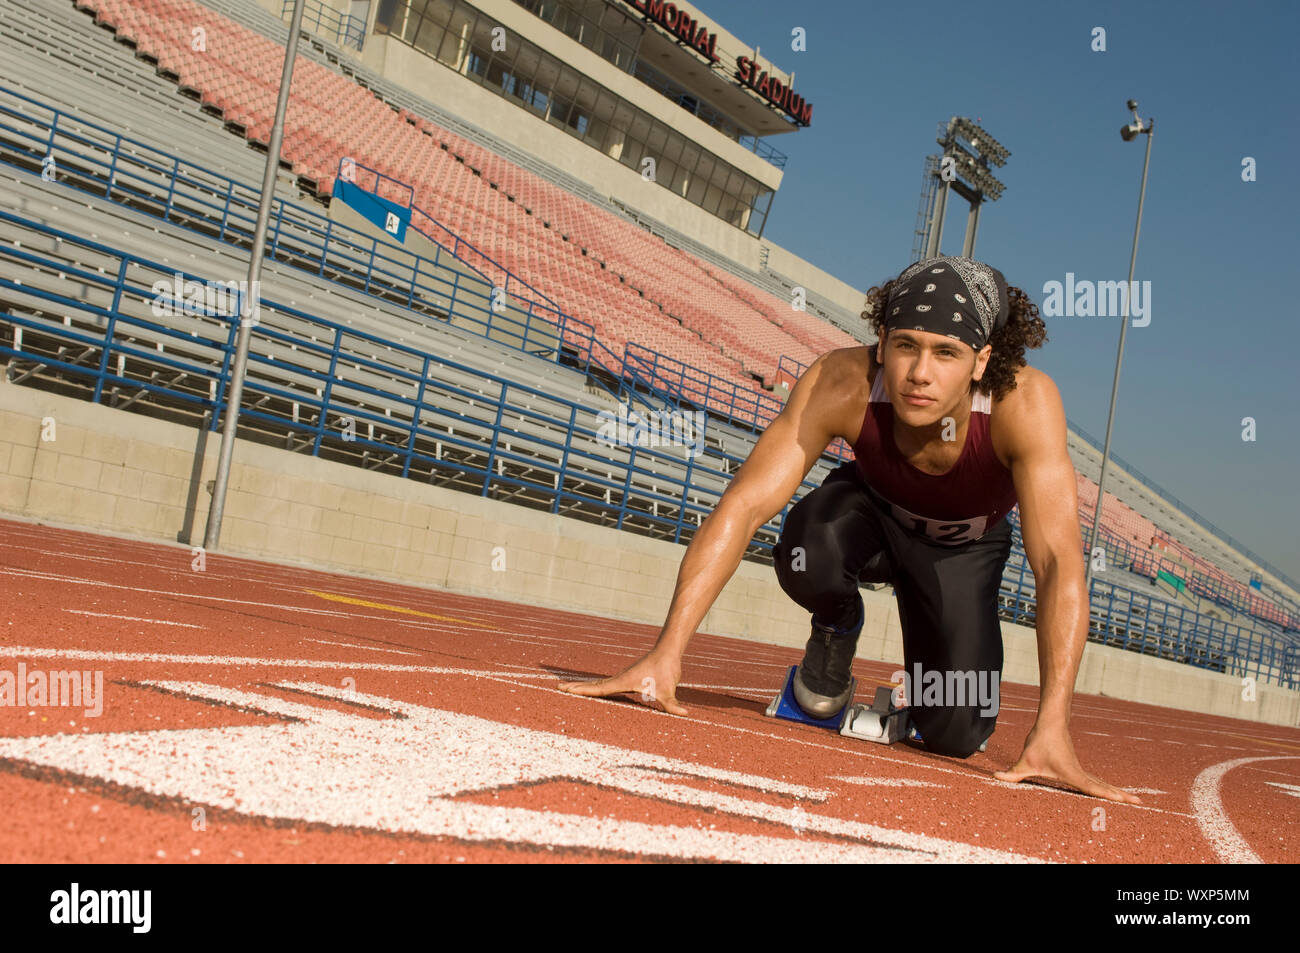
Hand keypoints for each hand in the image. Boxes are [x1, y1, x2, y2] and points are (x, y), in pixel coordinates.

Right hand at [557, 651, 686, 714]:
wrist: (668, 652)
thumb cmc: (665, 669)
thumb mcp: (668, 690)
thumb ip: (673, 704)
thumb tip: (684, 714)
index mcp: (623, 682)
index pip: (598, 689)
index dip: (582, 691)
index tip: (566, 690)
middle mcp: (620, 679)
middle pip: (594, 685)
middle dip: (577, 687)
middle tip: (559, 688)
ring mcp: (623, 678)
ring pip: (600, 684)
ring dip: (585, 687)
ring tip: (570, 690)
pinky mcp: (628, 679)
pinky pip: (608, 685)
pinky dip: (597, 687)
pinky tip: (596, 691)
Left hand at [994, 720, 1142, 804]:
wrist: (1050, 721)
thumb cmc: (1040, 741)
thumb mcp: (1025, 760)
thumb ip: (1013, 773)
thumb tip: (996, 778)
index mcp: (1072, 773)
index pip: (1093, 788)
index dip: (1108, 795)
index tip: (1125, 800)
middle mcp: (1080, 772)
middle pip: (1104, 787)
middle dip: (1121, 796)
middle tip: (1140, 803)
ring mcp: (1081, 770)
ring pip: (1101, 783)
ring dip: (1117, 792)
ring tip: (1135, 800)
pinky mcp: (1078, 768)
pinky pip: (1096, 781)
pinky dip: (1106, 788)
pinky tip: (1112, 793)